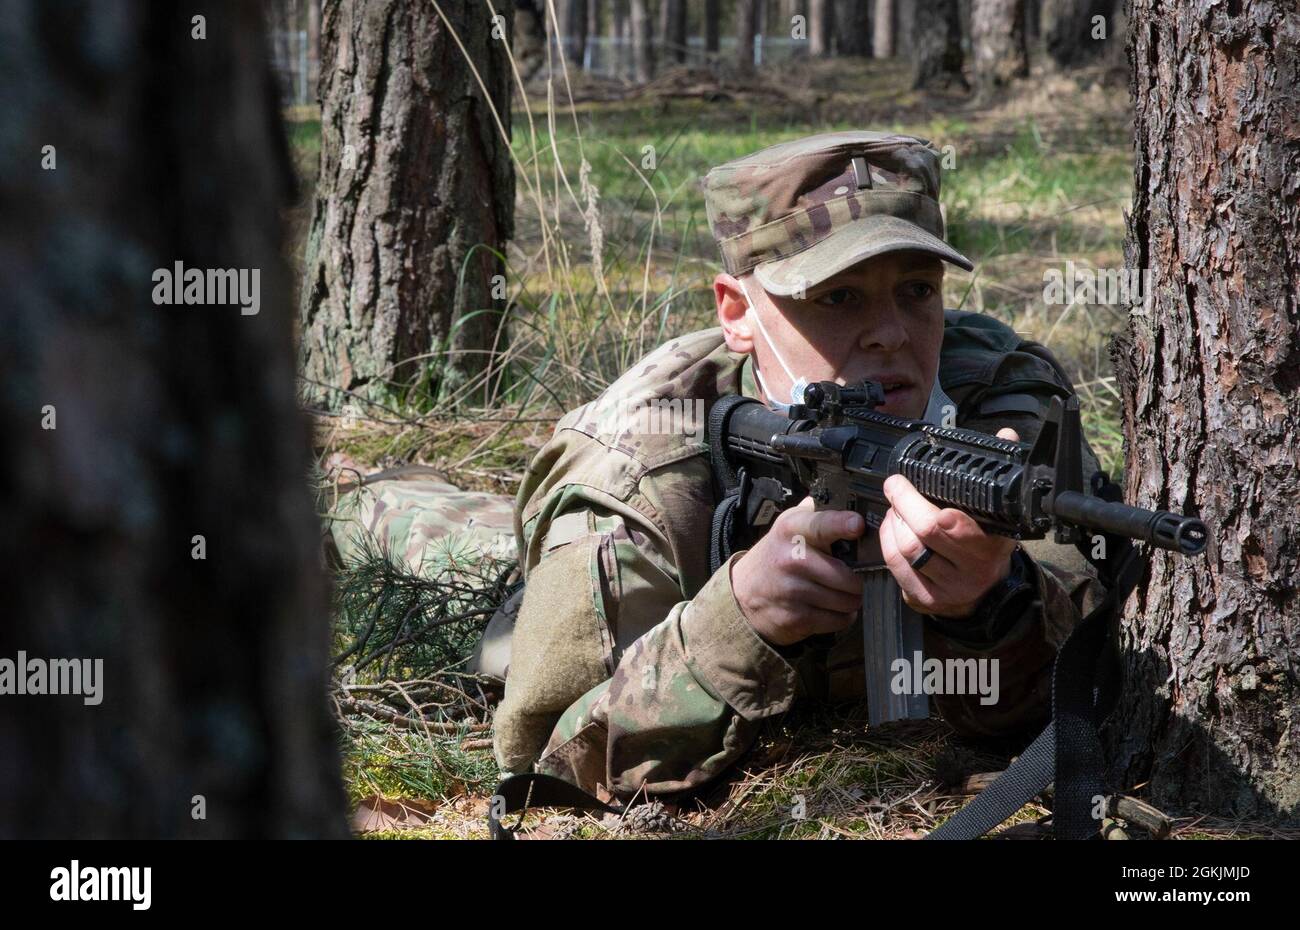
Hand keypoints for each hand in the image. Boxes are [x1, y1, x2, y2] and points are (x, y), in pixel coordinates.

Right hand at [730, 497, 865, 646]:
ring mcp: (792, 590)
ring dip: (851, 602)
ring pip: (845, 601)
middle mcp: (791, 559)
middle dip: (856, 583)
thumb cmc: (776, 557)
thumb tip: (846, 501)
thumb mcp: (788, 528)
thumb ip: (815, 514)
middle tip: (854, 582)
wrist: (743, 593)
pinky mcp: (794, 618)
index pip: (821, 525)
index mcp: (792, 530)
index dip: (842, 524)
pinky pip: (836, 620)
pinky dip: (842, 618)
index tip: (858, 525)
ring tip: (843, 596)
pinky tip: (834, 611)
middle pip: (846, 576)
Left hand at [879, 427, 1021, 618]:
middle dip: (904, 503)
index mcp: (992, 547)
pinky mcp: (924, 599)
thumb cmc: (989, 546)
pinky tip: (891, 528)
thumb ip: (998, 476)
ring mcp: (946, 588)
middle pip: (924, 534)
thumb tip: (1005, 435)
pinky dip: (887, 541)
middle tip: (895, 484)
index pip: (959, 527)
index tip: (913, 483)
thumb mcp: (1001, 515)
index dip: (933, 509)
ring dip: (893, 521)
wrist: (989, 596)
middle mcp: (970, 571)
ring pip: (906, 550)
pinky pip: (895, 567)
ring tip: (895, 505)